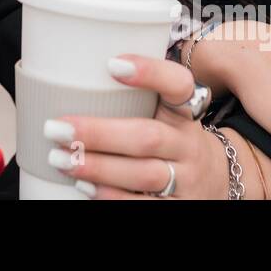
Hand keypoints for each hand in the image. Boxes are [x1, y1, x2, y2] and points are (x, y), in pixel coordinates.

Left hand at [42, 54, 232, 198]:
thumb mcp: (166, 112)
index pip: (178, 85)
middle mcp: (188, 145)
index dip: (150, 72)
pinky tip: (84, 187)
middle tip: (57, 128)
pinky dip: (111, 197)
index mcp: (184, 112)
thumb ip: (134, 95)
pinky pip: (144, 204)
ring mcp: (186, 179)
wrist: (214, 180)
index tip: (112, 64)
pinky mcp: (180, 207)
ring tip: (61, 159)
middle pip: (147, 137)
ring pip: (144, 174)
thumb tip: (70, 76)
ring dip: (98, 168)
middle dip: (98, 133)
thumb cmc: (172, 137)